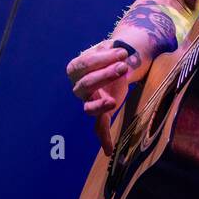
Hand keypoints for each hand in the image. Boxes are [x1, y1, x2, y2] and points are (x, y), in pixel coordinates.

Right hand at [66, 40, 133, 155]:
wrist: (115, 62)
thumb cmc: (109, 55)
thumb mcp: (109, 48)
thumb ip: (112, 50)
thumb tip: (121, 51)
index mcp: (76, 68)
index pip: (84, 64)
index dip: (103, 59)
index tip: (122, 53)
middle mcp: (78, 87)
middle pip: (86, 84)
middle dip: (105, 75)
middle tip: (123, 67)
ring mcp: (89, 101)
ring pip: (88, 108)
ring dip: (100, 105)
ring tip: (113, 102)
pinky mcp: (101, 112)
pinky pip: (99, 127)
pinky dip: (103, 138)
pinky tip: (109, 150)